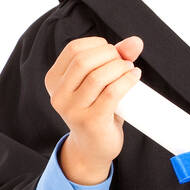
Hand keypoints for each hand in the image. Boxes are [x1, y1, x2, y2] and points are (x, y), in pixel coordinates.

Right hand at [44, 34, 143, 183]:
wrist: (93, 148)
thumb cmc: (97, 110)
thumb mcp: (99, 83)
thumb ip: (114, 59)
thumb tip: (136, 41)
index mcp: (54, 80)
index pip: (73, 49)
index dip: (97, 45)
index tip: (112, 52)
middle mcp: (58, 95)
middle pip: (83, 61)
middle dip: (110, 55)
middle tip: (124, 62)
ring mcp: (72, 110)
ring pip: (97, 76)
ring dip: (120, 67)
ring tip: (130, 69)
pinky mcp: (90, 122)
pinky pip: (111, 93)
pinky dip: (126, 80)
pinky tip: (134, 76)